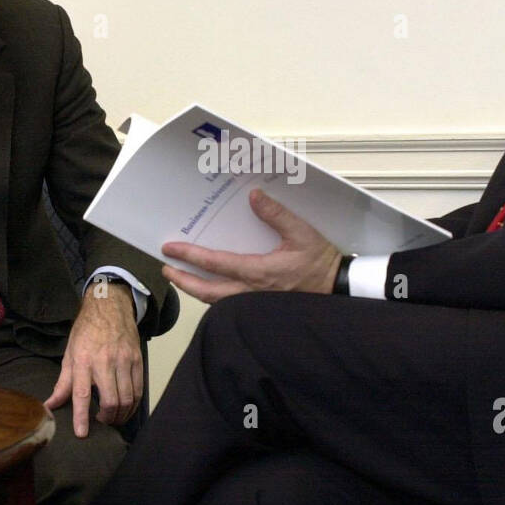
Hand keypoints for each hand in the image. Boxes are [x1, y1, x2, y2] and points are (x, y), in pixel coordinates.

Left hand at [44, 281, 142, 437]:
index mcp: (83, 360)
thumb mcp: (69, 354)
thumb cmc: (86, 332)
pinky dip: (133, 404)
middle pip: (111, 401)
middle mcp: (104, 361)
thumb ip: (62, 383)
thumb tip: (49, 406)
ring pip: (127, 398)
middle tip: (102, 422)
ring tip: (114, 418)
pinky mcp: (137, 360)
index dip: (82, 417)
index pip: (81, 394)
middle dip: (107, 418)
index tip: (82, 434)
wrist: (110, 307)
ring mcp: (124, 360)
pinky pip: (139, 390)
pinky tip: (127, 408)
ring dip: (121, 415)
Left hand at [161, 189, 342, 303]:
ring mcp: (255, 304)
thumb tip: (254, 196)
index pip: (215, 264)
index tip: (170, 249)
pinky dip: (213, 298)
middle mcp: (251, 292)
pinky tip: (211, 289)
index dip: (189, 256)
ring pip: (216, 302)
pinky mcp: (261, 308)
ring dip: (196, 290)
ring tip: (182, 279)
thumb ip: (277, 215)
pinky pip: (229, 305)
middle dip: (183, 280)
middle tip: (166, 269)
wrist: (338, 288)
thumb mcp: (302, 233)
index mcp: (258, 272)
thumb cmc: (321, 264)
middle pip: (206, 291)